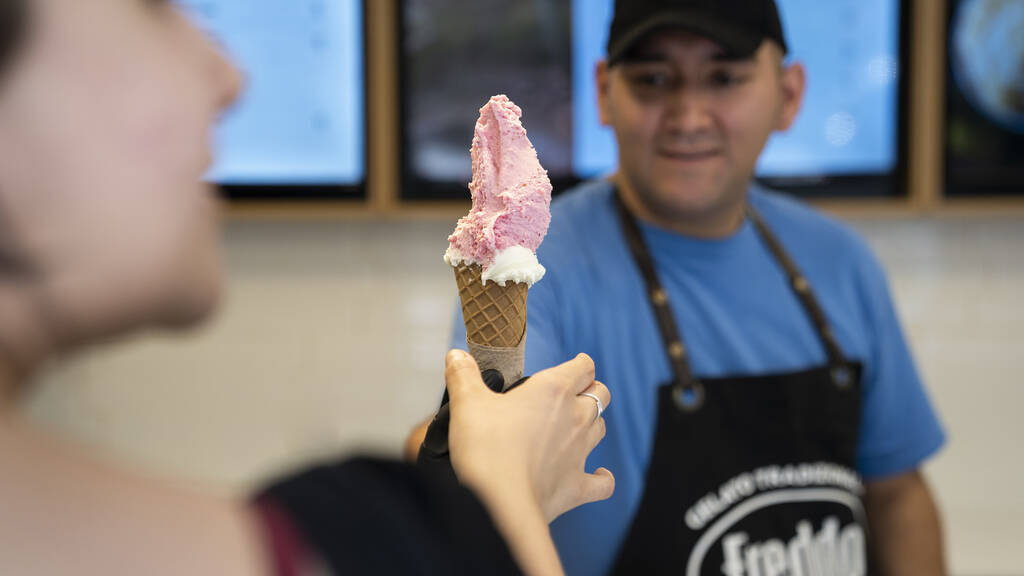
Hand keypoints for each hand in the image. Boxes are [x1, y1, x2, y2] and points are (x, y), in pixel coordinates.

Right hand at [445, 349, 613, 523]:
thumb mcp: (467, 403)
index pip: (583, 366)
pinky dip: (603, 478)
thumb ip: (463, 375)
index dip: (579, 364)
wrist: (499, 502)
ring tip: (576, 427)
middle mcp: (575, 418)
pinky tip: (598, 475)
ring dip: (593, 424)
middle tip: (573, 394)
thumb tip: (457, 355)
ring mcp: (580, 453)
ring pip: (601, 428)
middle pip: (600, 394)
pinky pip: (604, 483)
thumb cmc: (485, 448)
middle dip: (590, 390)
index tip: (574, 365)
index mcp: (553, 390)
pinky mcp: (577, 487)